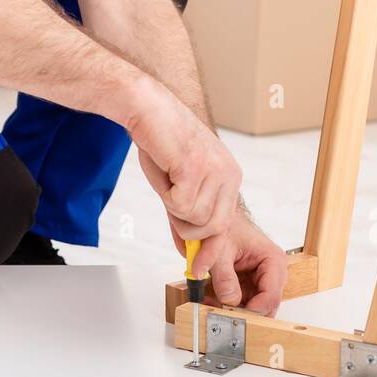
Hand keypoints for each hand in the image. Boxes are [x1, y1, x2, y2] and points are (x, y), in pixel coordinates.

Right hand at [127, 79, 240, 240]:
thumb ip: (186, 213)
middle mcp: (228, 173)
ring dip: (172, 207)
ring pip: (195, 218)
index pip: (225, 224)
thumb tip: (189, 250)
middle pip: (213, 227)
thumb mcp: (178, 182)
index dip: (210, 248)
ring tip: (166, 178)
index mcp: (229, 176)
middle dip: (187, 228)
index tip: (199, 268)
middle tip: (169, 202)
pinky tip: (164, 169)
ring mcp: (215, 170)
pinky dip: (165, 194)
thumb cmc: (160, 141)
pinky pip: (179, 204)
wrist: (147, 107)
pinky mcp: (196, 167)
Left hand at [170, 212, 288, 316]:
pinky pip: (243, 302)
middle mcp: (273, 272)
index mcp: (273, 260)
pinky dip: (228, 305)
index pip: (271, 295)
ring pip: (253, 308)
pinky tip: (211, 300)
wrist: (218, 217)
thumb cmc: (225, 226)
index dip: (254, 310)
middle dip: (243, 313)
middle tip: (220, 314)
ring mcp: (262, 280)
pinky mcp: (250, 284)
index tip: (234, 316)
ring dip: (233, 310)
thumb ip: (224, 276)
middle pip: (265, 306)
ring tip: (210, 304)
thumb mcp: (221, 250)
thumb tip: (229, 300)